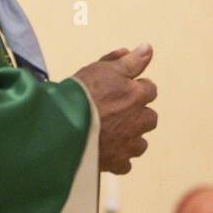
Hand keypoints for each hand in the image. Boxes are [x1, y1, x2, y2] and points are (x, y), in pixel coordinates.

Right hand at [73, 44, 157, 173]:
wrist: (61, 125)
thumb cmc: (81, 93)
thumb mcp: (104, 69)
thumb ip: (130, 61)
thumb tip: (148, 49)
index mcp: (136, 95)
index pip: (150, 89)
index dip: (137, 87)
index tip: (121, 89)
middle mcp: (137, 121)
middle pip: (150, 117)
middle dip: (138, 114)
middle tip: (116, 111)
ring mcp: (127, 144)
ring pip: (140, 142)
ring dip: (131, 137)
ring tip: (111, 131)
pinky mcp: (115, 163)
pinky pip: (125, 164)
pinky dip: (119, 159)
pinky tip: (106, 151)